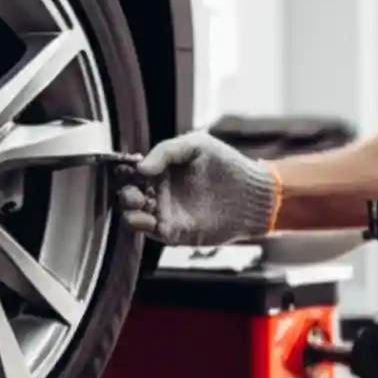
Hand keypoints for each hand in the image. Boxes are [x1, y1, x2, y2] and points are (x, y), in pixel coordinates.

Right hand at [116, 131, 278, 245]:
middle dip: (125, 192)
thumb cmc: (226, 165)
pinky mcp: (173, 231)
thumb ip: (165, 151)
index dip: (125, 171)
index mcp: (161, 170)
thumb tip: (140, 169)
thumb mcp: (196, 145)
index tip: (126, 169)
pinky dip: (141, 225)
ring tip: (138, 202)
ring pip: (133, 215)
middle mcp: (159, 192)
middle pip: (128, 194)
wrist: (252, 195)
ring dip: (129, 210)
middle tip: (133, 190)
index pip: (133, 172)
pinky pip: (149, 231)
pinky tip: (148, 218)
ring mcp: (165, 212)